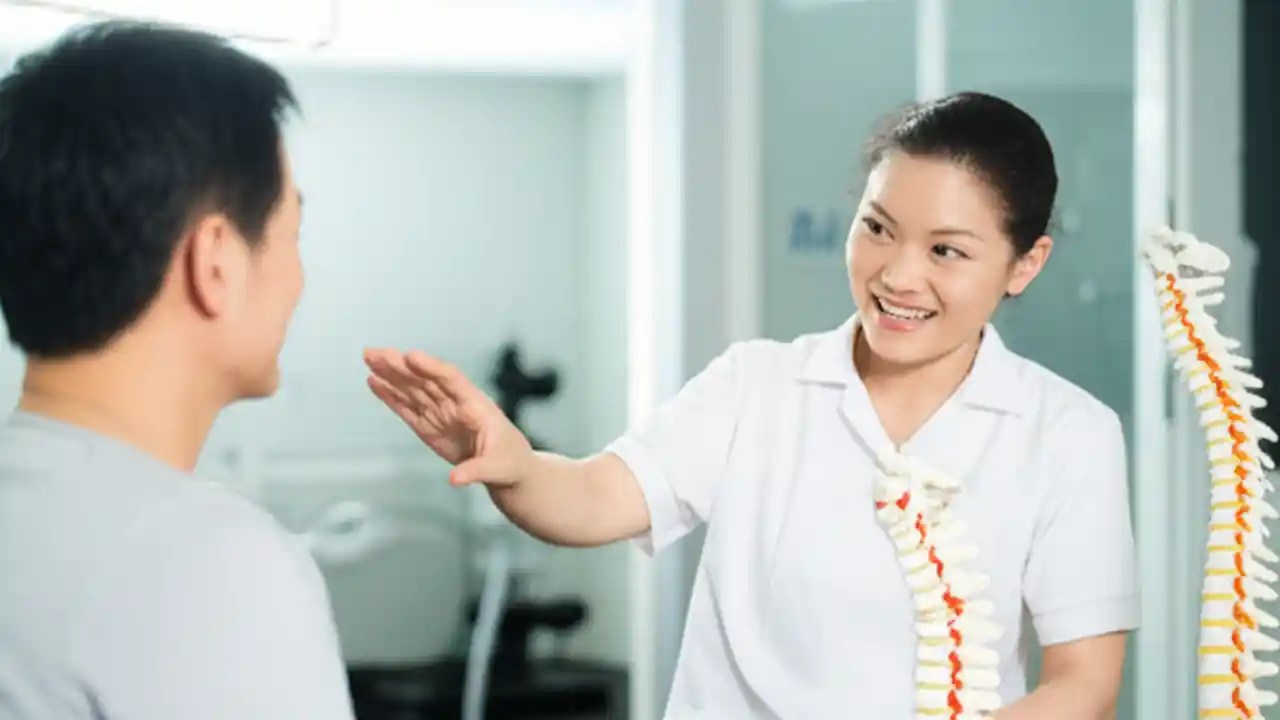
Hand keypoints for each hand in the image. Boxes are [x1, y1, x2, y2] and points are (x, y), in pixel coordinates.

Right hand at [363, 348, 533, 486]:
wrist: (508, 468)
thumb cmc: (510, 462)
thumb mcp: (498, 468)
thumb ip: (477, 471)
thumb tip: (454, 479)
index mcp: (476, 406)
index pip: (452, 381)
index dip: (432, 368)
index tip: (411, 356)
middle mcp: (456, 403)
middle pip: (426, 379)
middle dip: (401, 366)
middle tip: (374, 352)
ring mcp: (441, 413)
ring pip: (413, 389)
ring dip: (391, 374)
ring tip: (369, 357)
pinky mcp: (429, 427)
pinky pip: (407, 408)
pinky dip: (390, 396)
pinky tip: (374, 382)